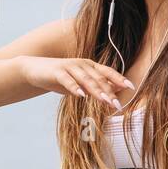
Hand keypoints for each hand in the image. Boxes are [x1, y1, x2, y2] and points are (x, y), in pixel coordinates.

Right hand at [20, 56, 134, 110]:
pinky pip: (68, 80)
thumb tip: (116, 93)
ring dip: (96, 91)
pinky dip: (75, 88)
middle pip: (99, 78)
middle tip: (118, 104)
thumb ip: (97, 87)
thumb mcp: (81, 84)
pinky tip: (81, 95)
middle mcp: (82, 64)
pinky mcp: (57, 72)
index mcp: (91, 66)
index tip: (131, 87)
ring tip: (105, 101)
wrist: (35, 70)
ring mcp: (70, 67)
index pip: (108, 72)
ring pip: (86, 79)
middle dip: (110, 91)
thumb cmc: (62, 78)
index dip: (119, 79)